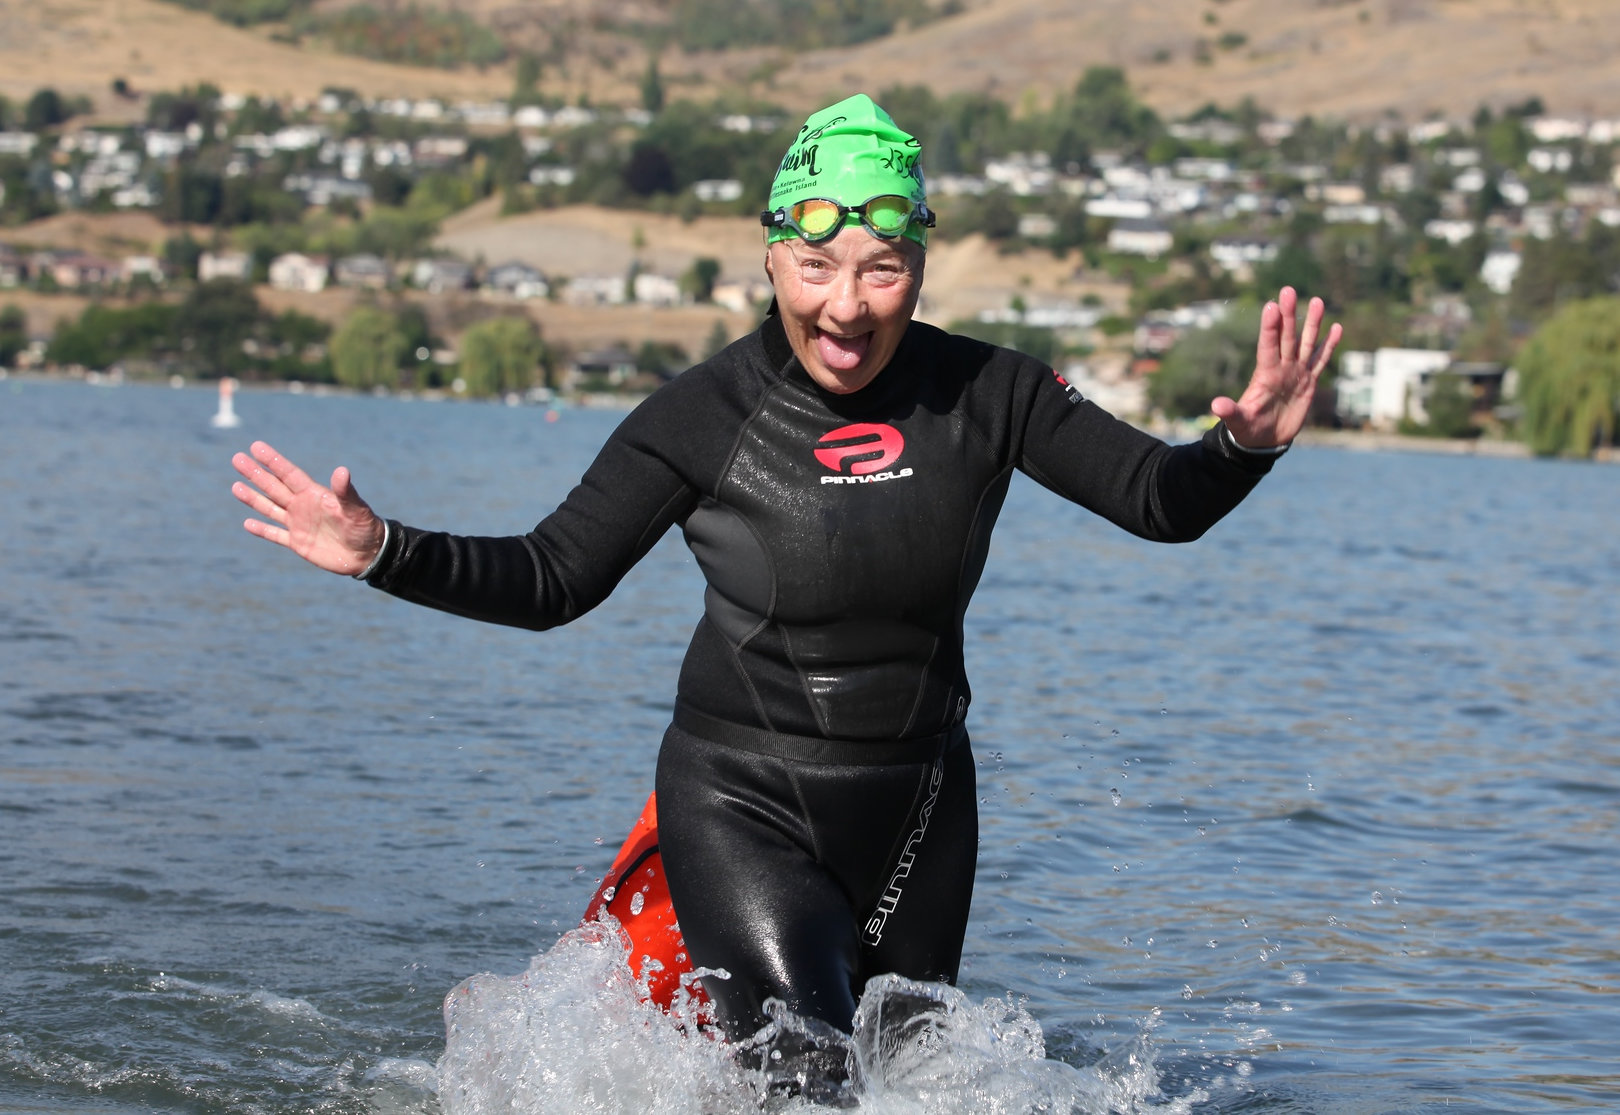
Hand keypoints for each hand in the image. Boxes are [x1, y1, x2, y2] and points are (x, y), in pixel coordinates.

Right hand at [231, 440, 384, 575]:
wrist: (368, 554)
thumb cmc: (365, 527)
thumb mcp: (356, 508)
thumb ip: (345, 491)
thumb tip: (342, 471)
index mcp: (314, 495)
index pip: (289, 474)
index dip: (273, 461)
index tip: (256, 447)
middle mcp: (303, 506)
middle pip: (274, 487)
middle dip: (256, 474)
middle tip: (237, 458)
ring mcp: (299, 524)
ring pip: (270, 508)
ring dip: (253, 498)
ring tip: (236, 486)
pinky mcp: (298, 543)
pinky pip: (275, 535)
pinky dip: (262, 530)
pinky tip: (247, 523)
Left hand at [1211, 286, 1342, 448]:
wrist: (1265, 440)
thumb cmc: (1248, 430)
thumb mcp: (1239, 421)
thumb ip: (1230, 411)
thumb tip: (1215, 405)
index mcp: (1265, 374)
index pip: (1268, 345)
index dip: (1270, 327)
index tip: (1271, 305)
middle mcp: (1281, 368)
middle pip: (1287, 337)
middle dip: (1289, 314)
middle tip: (1288, 290)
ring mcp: (1296, 373)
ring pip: (1307, 343)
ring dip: (1313, 324)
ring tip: (1317, 301)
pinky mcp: (1308, 382)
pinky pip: (1320, 360)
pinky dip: (1329, 345)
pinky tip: (1336, 328)